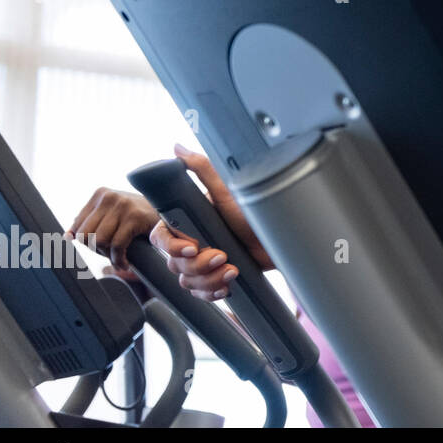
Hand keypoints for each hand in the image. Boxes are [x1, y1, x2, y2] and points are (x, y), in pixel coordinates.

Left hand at [67, 188, 159, 278]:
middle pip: (86, 235)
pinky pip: (117, 246)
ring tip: (119, 257)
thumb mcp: (113, 215)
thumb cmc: (140, 219)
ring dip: (109, 256)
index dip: (88, 242)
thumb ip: (90, 223)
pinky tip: (125, 263)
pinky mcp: (134, 217)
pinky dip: (119, 260)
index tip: (101, 247)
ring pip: (99, 241)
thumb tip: (67, 236)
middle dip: (97, 249)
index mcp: (100, 194)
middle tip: (111, 253)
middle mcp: (109, 196)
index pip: (78, 227)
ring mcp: (122, 205)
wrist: (173, 215)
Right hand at [158, 143, 274, 300]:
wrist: (281, 240)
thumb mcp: (228, 189)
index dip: (173, 246)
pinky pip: (198, 293)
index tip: (193, 247)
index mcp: (186, 220)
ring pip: (186, 280)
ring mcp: (200, 260)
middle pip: (174, 264)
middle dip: (200, 264)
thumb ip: (201, 168)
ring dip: (210, 279)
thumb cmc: (256, 212)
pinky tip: (227, 285)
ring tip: (232, 269)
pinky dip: (212, 292)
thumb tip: (177, 149)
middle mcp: (189, 240)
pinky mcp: (212, 277)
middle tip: (223, 256)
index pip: (160, 238)